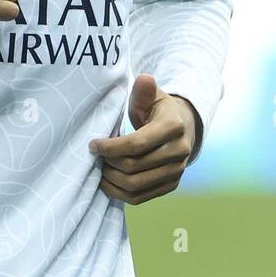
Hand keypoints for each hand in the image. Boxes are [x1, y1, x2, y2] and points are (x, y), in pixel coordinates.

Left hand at [89, 74, 197, 204]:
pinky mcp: (171, 185)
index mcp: (174, 126)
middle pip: (134, 167)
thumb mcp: (151, 95)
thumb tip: (144, 79)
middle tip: (95, 156)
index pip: (137, 144)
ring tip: (99, 169)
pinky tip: (108, 182)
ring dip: (111, 180)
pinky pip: (141, 198)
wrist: (182, 126)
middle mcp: (179, 151)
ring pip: (136, 186)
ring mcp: (177, 171)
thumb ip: (144, 89)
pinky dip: (120, 193)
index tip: (93, 144)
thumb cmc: (158, 109)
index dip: (111, 147)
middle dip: (108, 163)